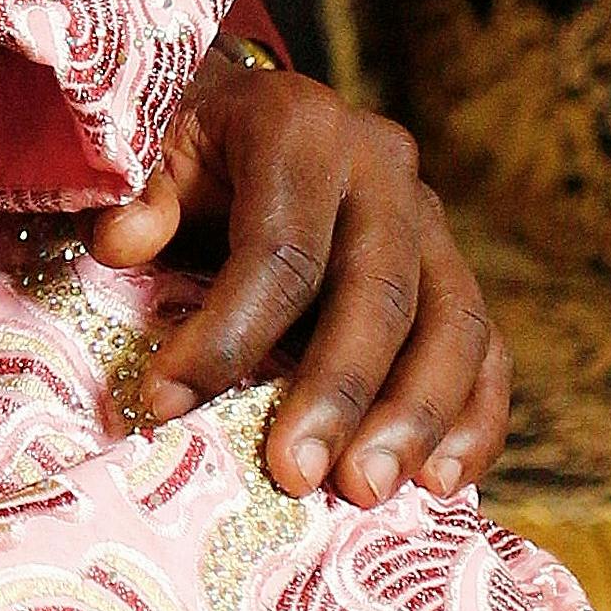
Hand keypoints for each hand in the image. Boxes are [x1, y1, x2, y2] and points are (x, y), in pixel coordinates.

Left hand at [91, 58, 514, 506]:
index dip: (226, 333)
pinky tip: (439, 481)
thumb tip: (123, 243)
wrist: (241, 118)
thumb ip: (133, 196)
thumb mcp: (145, 150)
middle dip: (336, 392)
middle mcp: (380, 164)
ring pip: (453, 323)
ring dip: (415, 418)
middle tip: (293, 475)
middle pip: (378, 289)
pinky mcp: (456, 270)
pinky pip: (487, 349)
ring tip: (367, 492)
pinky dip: (474, 420)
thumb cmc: (188, 152)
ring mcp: (430, 219)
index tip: (168, 402)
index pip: (278, 247)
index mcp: (297, 123)